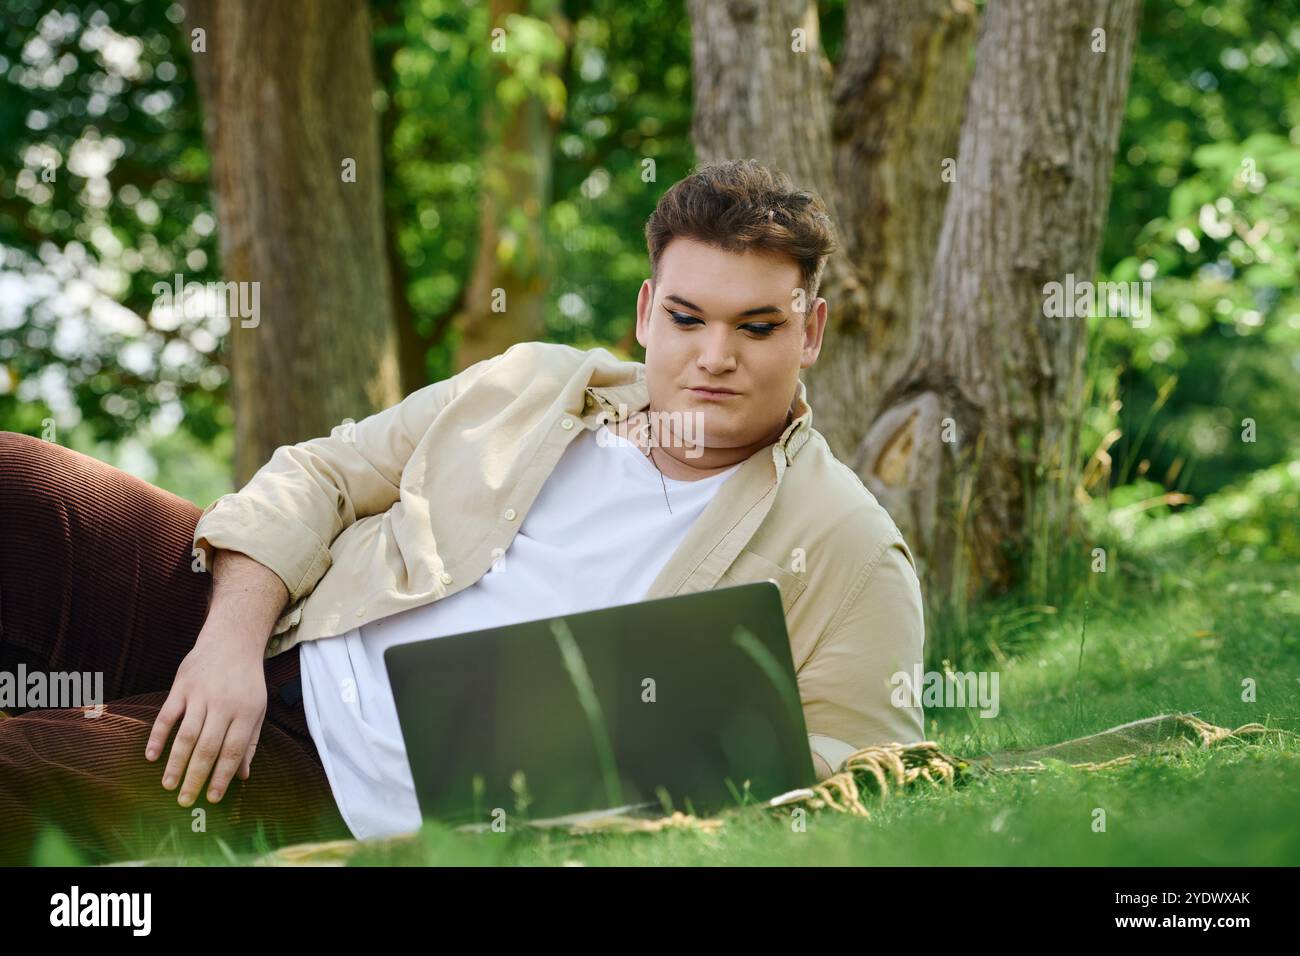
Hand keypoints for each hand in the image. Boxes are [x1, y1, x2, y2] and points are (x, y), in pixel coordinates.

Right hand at [145, 634, 267, 805]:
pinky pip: (167, 715)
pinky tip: (151, 756)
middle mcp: (223, 705)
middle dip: (196, 777)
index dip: (222, 777)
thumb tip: (242, 776)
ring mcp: (200, 695)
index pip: (232, 751)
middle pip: (207, 748)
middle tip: (185, 801)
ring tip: (168, 786)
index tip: (212, 798)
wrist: (232, 641)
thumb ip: (249, 742)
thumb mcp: (257, 709)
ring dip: (175, 763)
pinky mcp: (181, 687)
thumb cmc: (246, 681)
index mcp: (246, 712)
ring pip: (186, 735)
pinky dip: (157, 736)